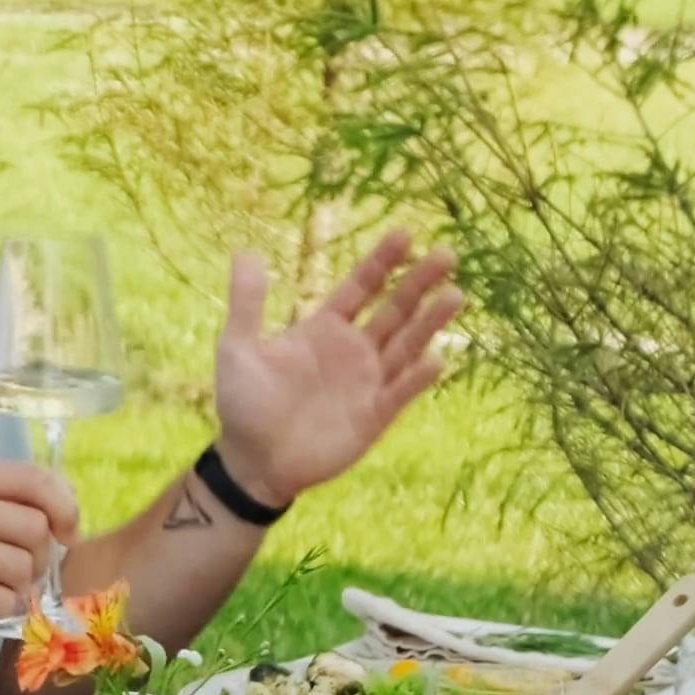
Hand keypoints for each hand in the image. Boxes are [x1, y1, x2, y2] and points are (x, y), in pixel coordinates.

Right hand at [0, 460, 78, 660]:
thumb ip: (0, 503)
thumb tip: (67, 516)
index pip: (33, 478)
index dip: (65, 507)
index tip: (67, 532)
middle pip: (35, 528)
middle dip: (39, 557)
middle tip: (19, 570)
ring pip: (21, 568)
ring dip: (18, 588)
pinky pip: (2, 602)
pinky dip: (0, 610)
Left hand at [211, 233, 462, 504]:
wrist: (252, 462)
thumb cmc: (243, 404)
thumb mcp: (238, 348)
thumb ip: (247, 302)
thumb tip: (244, 251)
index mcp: (324, 329)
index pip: (361, 286)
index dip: (382, 261)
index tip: (406, 233)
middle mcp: (354, 350)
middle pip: (394, 309)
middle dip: (419, 282)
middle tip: (447, 253)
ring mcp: (367, 382)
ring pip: (406, 345)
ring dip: (430, 321)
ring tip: (455, 293)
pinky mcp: (374, 416)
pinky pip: (400, 393)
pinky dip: (416, 378)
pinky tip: (435, 358)